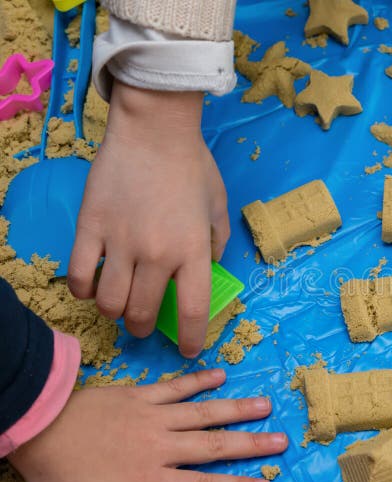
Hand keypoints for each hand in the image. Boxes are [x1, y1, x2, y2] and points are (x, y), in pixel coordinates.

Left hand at [8, 369, 286, 481]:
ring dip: (236, 410)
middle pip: (214, 447)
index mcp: (151, 477)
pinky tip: (221, 374)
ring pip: (204, 413)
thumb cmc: (61, 474)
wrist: (38, 424)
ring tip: (265, 405)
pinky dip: (200, 380)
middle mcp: (161, 445)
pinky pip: (177, 387)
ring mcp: (154, 416)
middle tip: (281, 441)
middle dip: (251, 445)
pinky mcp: (142, 394)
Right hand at [68, 82, 230, 356]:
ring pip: (109, 302)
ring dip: (114, 314)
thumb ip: (217, 241)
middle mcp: (157, 253)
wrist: (154, 129)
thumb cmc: (192, 165)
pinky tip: (91, 288)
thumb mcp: (219, 205)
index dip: (190, 338)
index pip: (191, 310)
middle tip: (142, 326)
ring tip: (118, 309)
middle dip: (142, 329)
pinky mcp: (89, 227)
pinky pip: (78, 274)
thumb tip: (212, 267)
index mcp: (193, 250)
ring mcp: (120, 241)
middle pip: (141, 313)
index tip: (187, 349)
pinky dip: (83, 290)